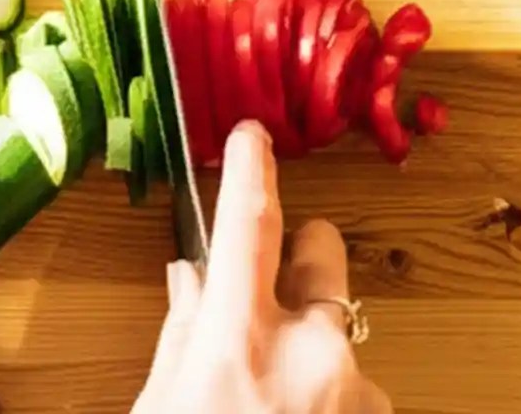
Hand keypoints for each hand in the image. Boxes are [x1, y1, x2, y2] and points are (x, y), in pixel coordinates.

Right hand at [132, 121, 391, 413]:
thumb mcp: (163, 404)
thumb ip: (182, 337)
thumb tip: (190, 279)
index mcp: (241, 340)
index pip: (247, 225)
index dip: (251, 171)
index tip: (252, 134)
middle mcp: (310, 352)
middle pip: (321, 254)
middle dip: (304, 247)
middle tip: (280, 268)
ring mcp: (356, 387)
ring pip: (335, 331)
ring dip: (309, 342)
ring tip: (272, 389)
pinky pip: (353, 382)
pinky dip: (327, 391)